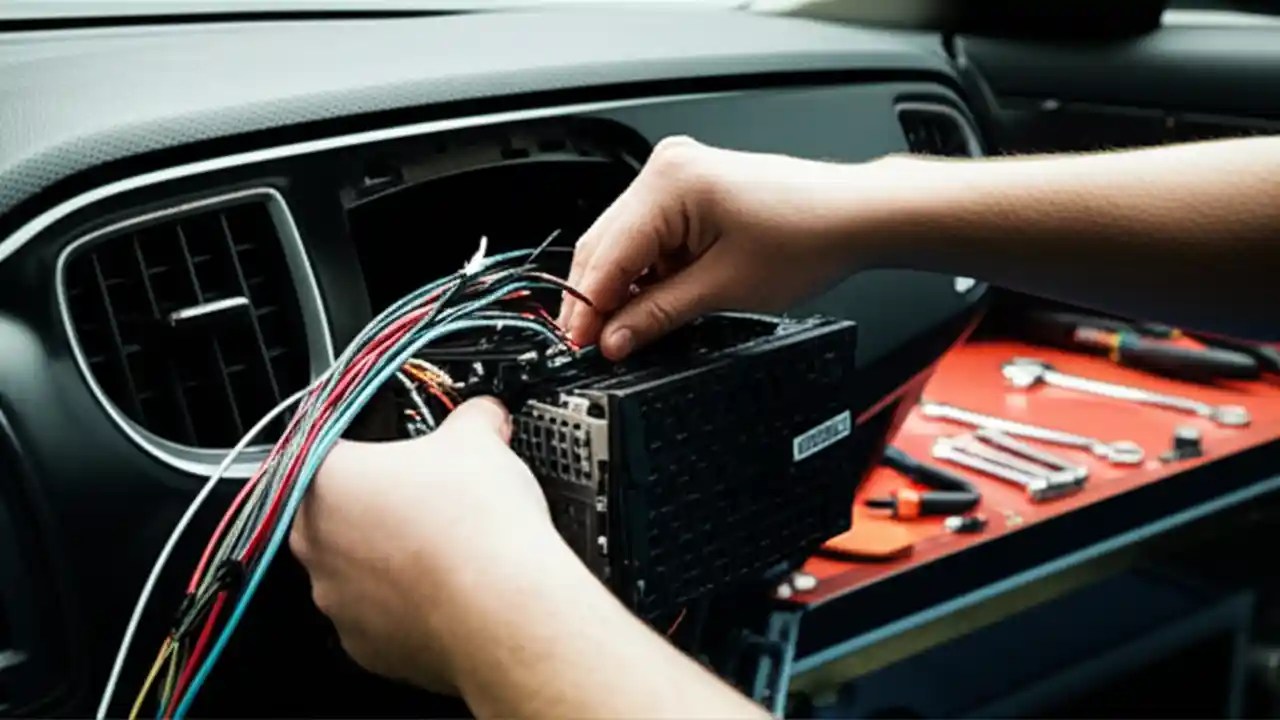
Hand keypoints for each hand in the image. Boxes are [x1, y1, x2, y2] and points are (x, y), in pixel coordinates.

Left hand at [289, 396, 554, 693]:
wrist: (503, 611)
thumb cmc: (477, 526)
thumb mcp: (480, 440)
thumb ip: (472, 418)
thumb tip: (483, 414)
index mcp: (325, 479)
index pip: (330, 444)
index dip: (372, 442)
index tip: (399, 448)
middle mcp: (316, 543)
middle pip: (341, 509)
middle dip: (383, 501)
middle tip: (430, 495)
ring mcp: (337, 600)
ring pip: (358, 566)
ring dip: (393, 555)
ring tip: (447, 546)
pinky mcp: (365, 645)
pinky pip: (380, 613)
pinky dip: (409, 602)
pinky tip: (449, 589)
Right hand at [560, 135, 881, 358]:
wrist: (854, 216)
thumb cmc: (808, 236)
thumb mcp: (723, 289)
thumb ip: (657, 314)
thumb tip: (614, 339)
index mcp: (669, 181)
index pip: (606, 254)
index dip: (588, 307)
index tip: (579, 344)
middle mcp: (666, 169)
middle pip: (606, 244)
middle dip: (598, 298)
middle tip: (593, 345)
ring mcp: (677, 176)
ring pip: (624, 243)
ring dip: (621, 286)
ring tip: (623, 331)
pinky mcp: (690, 190)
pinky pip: (649, 236)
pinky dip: (645, 271)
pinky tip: (647, 302)